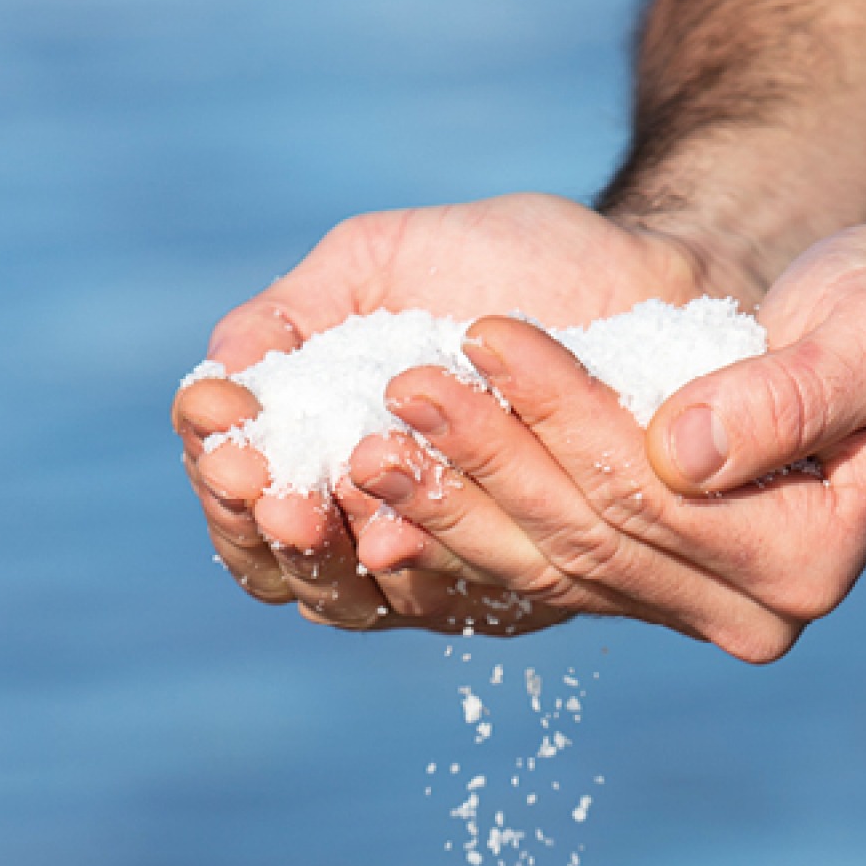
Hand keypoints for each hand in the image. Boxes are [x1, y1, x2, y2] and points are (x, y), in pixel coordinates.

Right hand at [170, 193, 749, 632]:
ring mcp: (458, 569)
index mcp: (331, 466)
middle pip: (287, 571)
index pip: (245, 500)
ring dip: (325, 549)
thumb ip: (296, 315)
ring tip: (306, 496)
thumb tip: (218, 370)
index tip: (212, 417)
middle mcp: (383, 534)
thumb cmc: (510, 267)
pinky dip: (419, 557)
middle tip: (255, 478)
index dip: (218, 467)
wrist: (653, 274)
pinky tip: (390, 525)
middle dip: (258, 522)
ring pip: (362, 598)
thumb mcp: (383, 267)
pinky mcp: (539, 587)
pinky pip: (465, 595)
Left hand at [345, 224, 865, 659]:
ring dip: (452, 498)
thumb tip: (685, 449)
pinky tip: (392, 482)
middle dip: (487, 458)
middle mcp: (744, 614)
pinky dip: (463, 523)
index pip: (657, 497)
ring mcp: (686, 613)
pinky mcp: (638, 590)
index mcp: (801, 565)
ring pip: (547, 564)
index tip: (486, 332)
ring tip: (372, 431)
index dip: (566, 415)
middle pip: (588, 539)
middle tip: (396, 385)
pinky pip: (535, 570)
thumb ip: (793, 394)